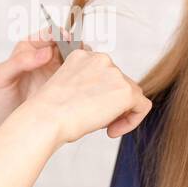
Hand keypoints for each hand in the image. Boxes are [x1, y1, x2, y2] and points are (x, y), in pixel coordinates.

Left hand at [0, 24, 72, 130]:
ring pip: (75, 61)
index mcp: (28, 49)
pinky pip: (77, 80)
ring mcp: (55, 74)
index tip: (64, 38)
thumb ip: (18, 62)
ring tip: (82, 68)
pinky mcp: (63, 89)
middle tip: (77, 54)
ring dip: (82, 62)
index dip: (57, 34)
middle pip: (66, 44)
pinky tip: (82, 83)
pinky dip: (83, 79)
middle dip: (75, 46)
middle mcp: (44, 59)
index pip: (47, 34)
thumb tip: (44, 52)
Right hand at [22, 47, 151, 146]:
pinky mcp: (125, 91)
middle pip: (121, 83)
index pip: (105, 73)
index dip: (102, 94)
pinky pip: (142, 106)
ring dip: (121, 112)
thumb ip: (88, 87)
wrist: (45, 119)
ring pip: (132, 94)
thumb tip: (106, 100)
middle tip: (98, 121)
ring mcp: (115, 74)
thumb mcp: (67, 90)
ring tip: (103, 127)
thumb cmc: (49, 112)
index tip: (91, 109)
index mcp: (83, 56)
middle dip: (113, 103)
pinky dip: (132, 121)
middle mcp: (101, 59)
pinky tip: (112, 131)